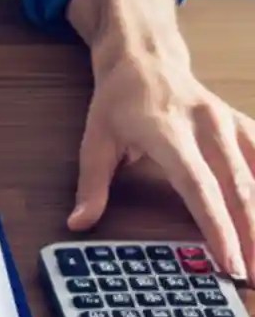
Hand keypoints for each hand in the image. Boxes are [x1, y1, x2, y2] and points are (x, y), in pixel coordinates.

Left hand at [68, 54, 254, 275]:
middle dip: (250, 234)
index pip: (198, 185)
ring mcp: (228, 123)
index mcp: (168, 132)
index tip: (228, 259)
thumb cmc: (118, 102)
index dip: (215, 224)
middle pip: (237, 186)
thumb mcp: (94, 141)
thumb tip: (79, 223)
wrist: (145, 57)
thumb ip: (91, 185)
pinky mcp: (241, 124)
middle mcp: (206, 126)